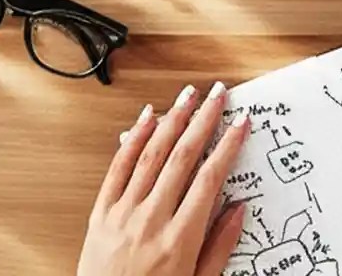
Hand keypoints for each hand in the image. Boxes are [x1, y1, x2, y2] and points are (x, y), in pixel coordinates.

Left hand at [78, 83, 249, 275]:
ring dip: (172, 119)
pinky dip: (133, 140)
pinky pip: (118, 168)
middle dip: (203, 120)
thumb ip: (219, 246)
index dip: (227, 146)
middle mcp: (150, 221)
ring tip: (188, 96)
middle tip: (218, 96)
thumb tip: (238, 209)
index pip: (209, 179)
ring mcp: (122, 214)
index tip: (240, 124)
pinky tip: (145, 119)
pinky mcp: (100, 214)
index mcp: (178, 239)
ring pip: (151, 155)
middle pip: (182, 157)